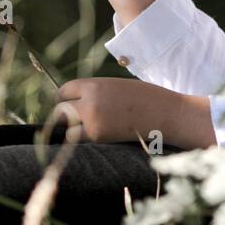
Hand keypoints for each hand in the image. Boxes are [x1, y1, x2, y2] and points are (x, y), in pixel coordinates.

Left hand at [53, 78, 216, 149]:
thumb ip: (95, 92)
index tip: (70, 103)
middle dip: (65, 115)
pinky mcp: (98, 137)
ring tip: (84, 128)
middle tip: (76, 118)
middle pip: (60, 110)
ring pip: (66, 127)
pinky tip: (95, 135)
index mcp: (94, 85)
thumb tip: (74, 103)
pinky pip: (78, 139)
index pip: (64, 91)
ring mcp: (92, 121)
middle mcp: (89, 102)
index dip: (66, 98)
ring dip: (71, 128)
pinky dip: (82, 138)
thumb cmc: (144, 97)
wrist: (164, 113)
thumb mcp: (116, 86)